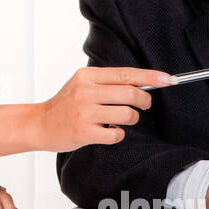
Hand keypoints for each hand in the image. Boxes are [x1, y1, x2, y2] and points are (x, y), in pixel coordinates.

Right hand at [37, 66, 170, 151]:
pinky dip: (118, 134)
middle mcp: (85, 91)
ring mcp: (84, 112)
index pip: (126, 74)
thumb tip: (142, 84)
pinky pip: (117, 134)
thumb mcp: (82, 85)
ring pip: (127, 114)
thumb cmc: (66, 105)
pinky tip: (107, 131)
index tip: (168, 79)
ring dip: (130, 119)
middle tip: (143, 105)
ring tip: (118, 120)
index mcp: (87, 76)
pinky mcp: (84, 132)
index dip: (150, 77)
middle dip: (144, 101)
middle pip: (131, 94)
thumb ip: (108, 83)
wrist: (40, 124)